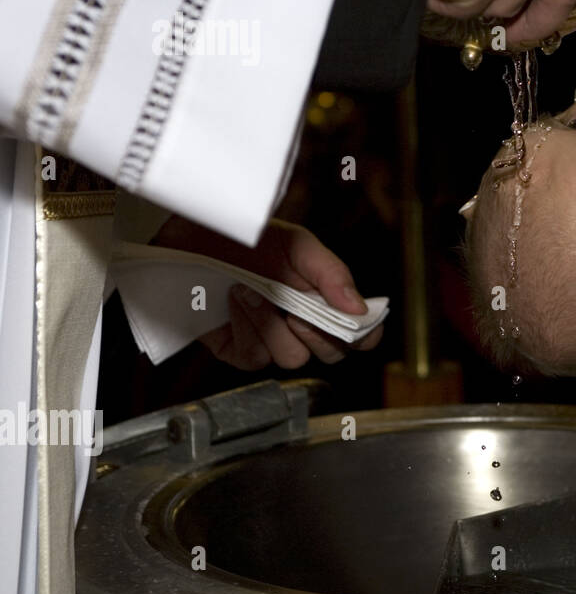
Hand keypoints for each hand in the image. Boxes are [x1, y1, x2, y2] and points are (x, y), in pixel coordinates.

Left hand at [151, 217, 382, 370]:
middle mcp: (301, 324)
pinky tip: (235, 300)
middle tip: (299, 308)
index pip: (359, 333)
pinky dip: (247, 327)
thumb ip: (332, 274)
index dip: (364, 334)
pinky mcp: (238, 349)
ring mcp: (270, 339)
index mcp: (324, 299)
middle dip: (318, 332)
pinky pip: (254, 357)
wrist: (193, 236)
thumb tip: (360, 309)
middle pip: (332, 354)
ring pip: (292, 357)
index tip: (355, 323)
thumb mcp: (297, 244)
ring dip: (273, 324)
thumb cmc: (247, 237)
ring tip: (254, 291)